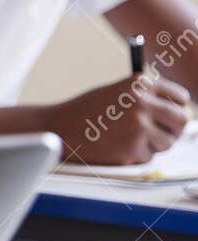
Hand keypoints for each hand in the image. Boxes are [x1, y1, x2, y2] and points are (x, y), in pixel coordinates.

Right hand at [49, 74, 190, 165]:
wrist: (59, 127)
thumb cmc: (85, 110)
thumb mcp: (116, 92)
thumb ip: (145, 98)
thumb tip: (175, 112)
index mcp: (140, 84)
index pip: (179, 97)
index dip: (177, 107)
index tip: (171, 114)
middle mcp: (143, 103)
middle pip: (181, 120)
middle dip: (175, 129)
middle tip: (165, 132)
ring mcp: (139, 127)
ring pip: (167, 142)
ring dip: (154, 144)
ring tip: (129, 138)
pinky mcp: (133, 149)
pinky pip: (148, 156)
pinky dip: (136, 154)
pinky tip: (116, 146)